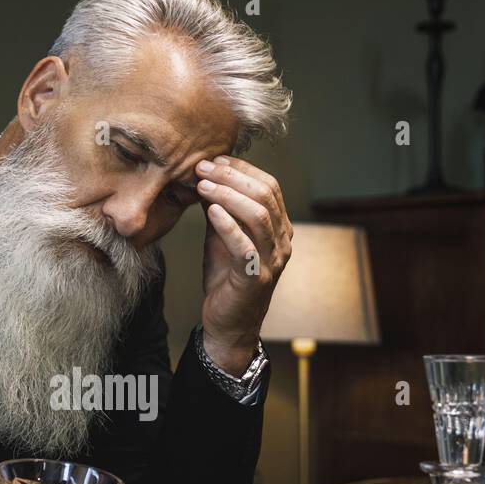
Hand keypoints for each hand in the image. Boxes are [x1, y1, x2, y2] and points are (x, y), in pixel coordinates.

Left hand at [195, 156, 292, 373]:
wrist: (227, 323)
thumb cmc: (226, 279)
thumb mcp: (222, 238)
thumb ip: (220, 211)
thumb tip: (206, 178)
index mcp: (279, 228)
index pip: (269, 186)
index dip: (242, 169)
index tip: (214, 160)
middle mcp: (282, 242)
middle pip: (265, 196)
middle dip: (232, 177)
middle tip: (203, 168)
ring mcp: (272, 261)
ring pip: (259, 216)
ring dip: (228, 195)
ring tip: (203, 185)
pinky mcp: (256, 279)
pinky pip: (245, 247)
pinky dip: (228, 225)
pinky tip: (211, 210)